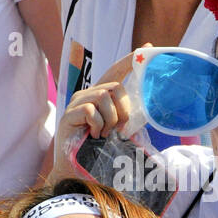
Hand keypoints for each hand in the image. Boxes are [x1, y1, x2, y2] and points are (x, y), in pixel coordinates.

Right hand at [49, 44, 150, 176]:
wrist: (77, 170)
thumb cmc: (98, 150)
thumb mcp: (118, 131)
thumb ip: (128, 118)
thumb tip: (148, 111)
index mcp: (100, 95)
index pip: (116, 72)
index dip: (130, 60)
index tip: (147, 47)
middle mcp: (87, 94)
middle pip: (115, 86)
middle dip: (123, 109)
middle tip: (119, 128)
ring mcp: (76, 102)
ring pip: (103, 97)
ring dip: (110, 120)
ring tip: (103, 134)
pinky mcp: (69, 113)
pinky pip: (91, 110)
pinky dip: (97, 125)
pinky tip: (92, 135)